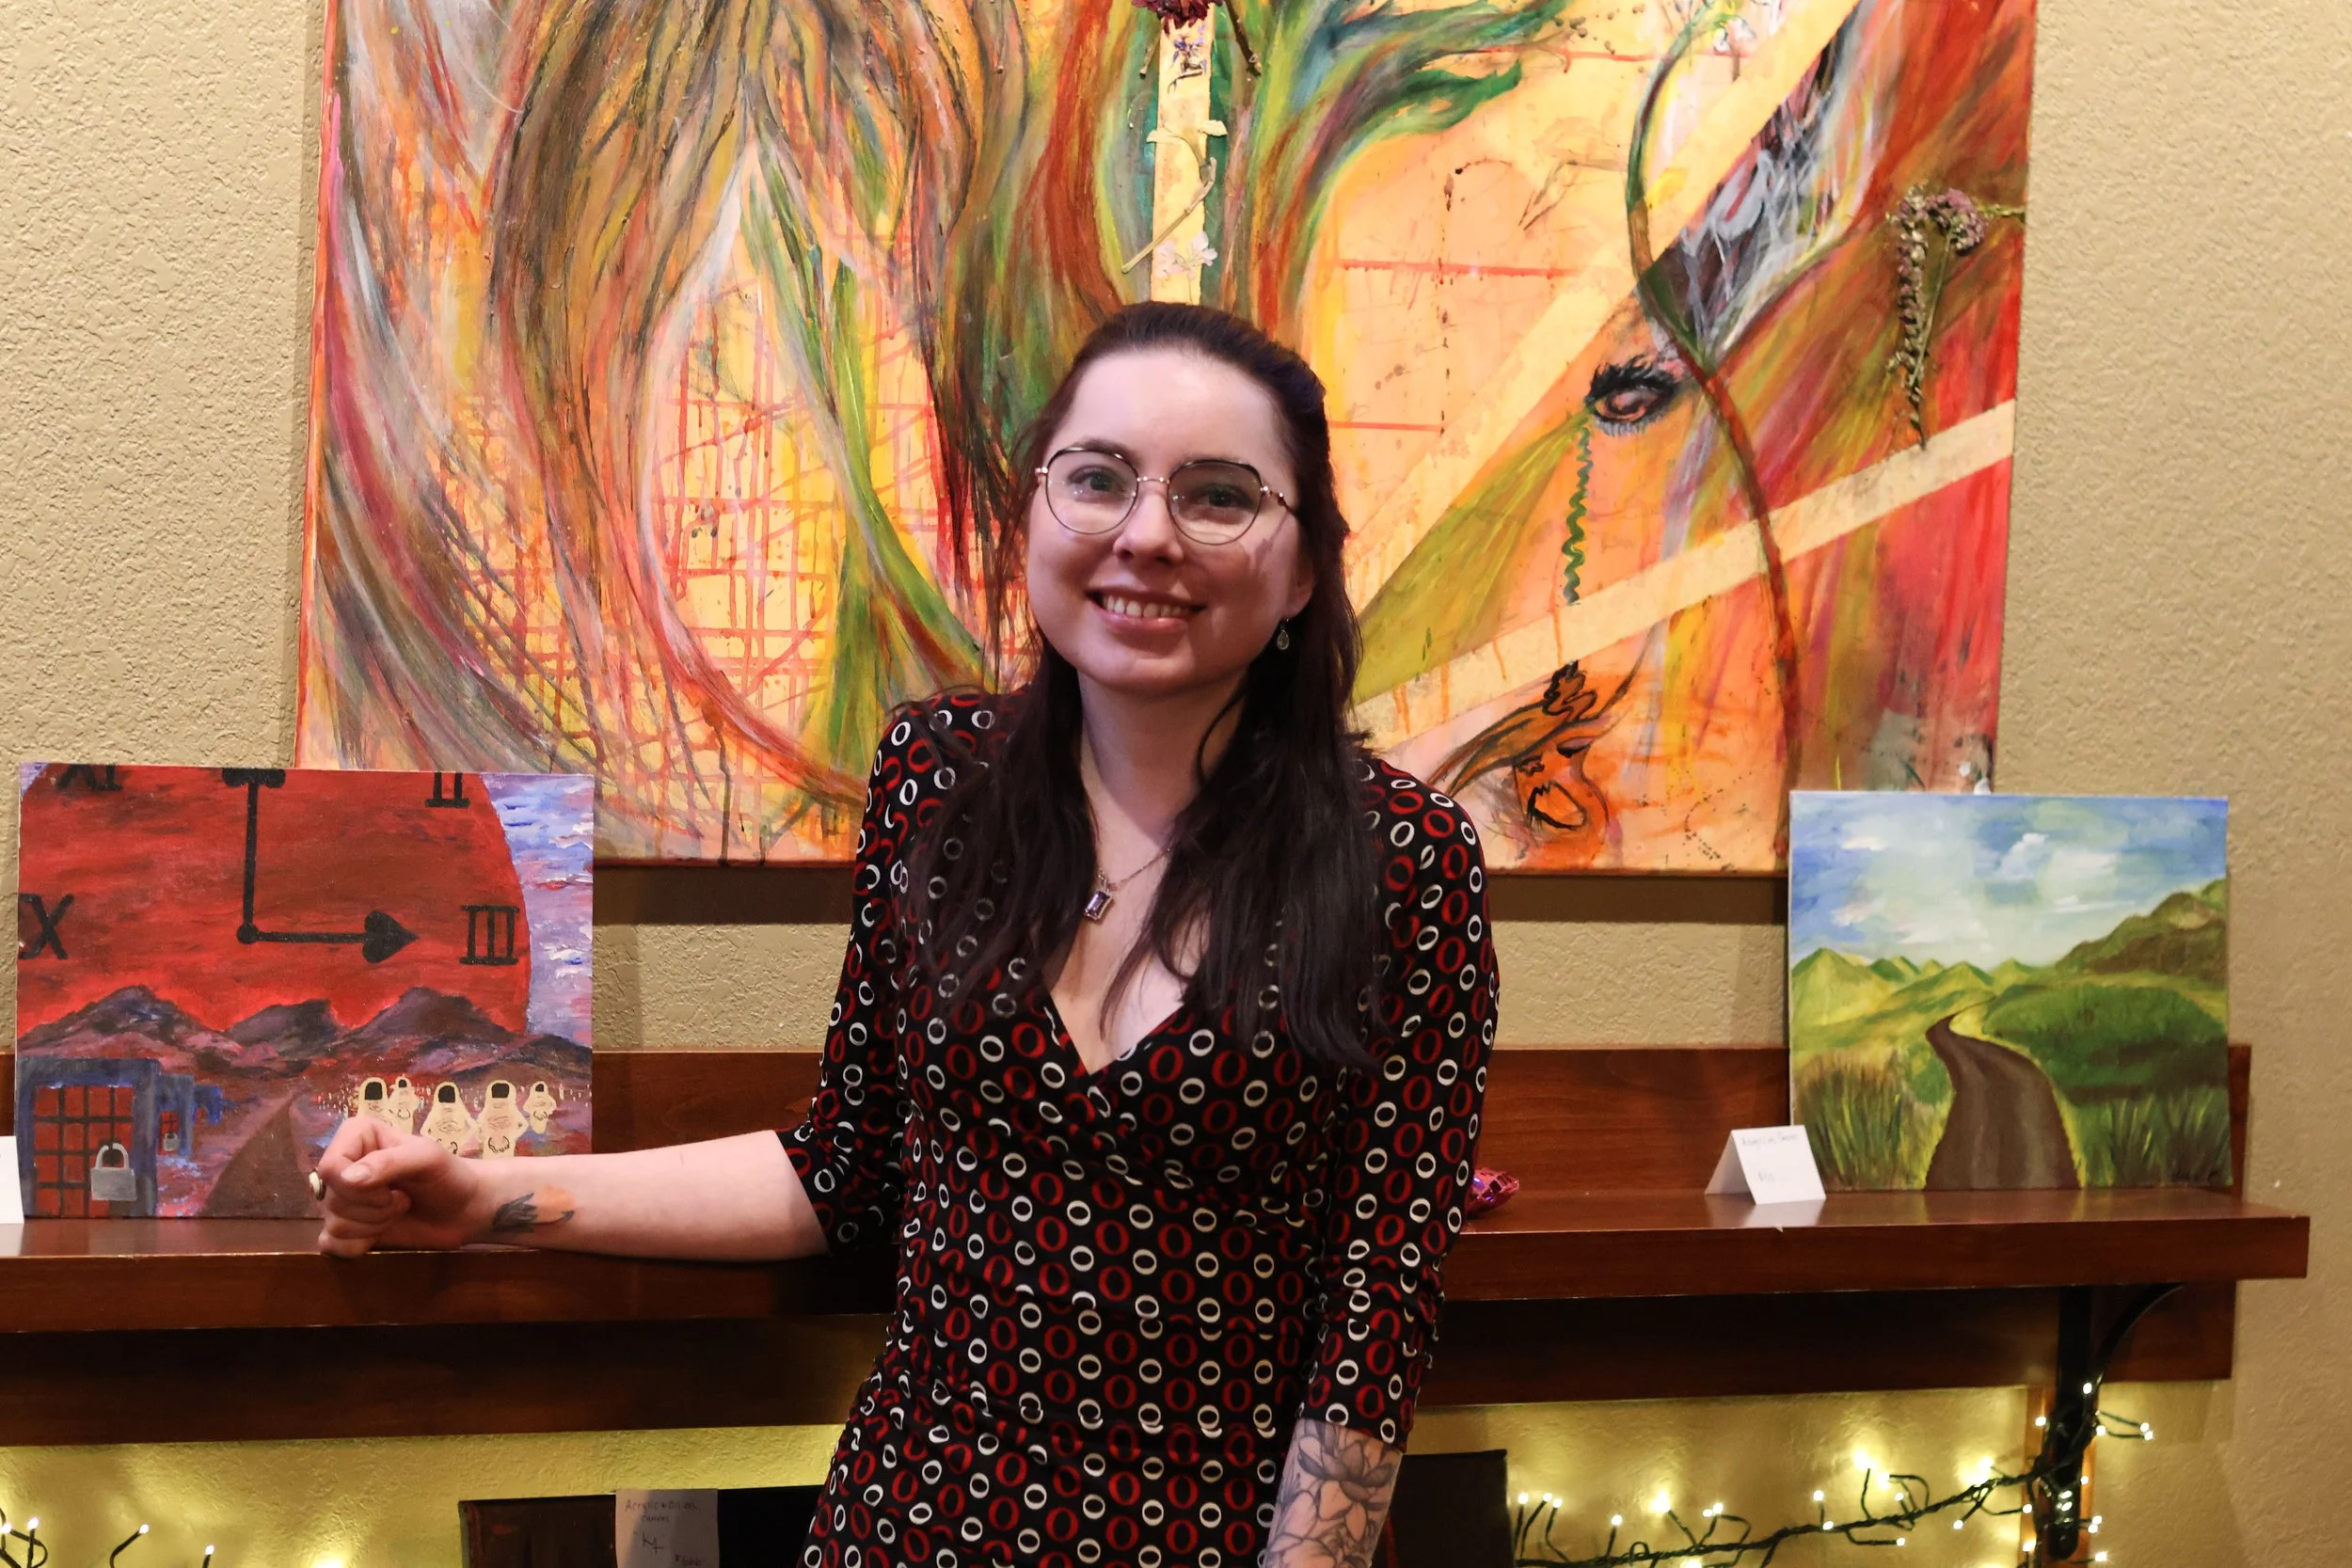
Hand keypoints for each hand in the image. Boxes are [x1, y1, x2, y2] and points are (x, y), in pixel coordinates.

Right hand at [313, 1115, 489, 1256]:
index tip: (393, 1187)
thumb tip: (346, 1178)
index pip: (330, 1167)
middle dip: (375, 1208)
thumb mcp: (427, 1158)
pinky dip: (357, 1246)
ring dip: (373, 1226)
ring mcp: (340, 1199)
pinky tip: (380, 1235)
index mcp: (356, 1136)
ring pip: (333, 1225)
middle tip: (403, 1199)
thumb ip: (389, 1162)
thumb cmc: (448, 1174)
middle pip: (332, 1199)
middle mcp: (342, 1166)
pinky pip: (331, 1246)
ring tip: (398, 1211)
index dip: (359, 1187)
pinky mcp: (344, 1230)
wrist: (464, 1209)